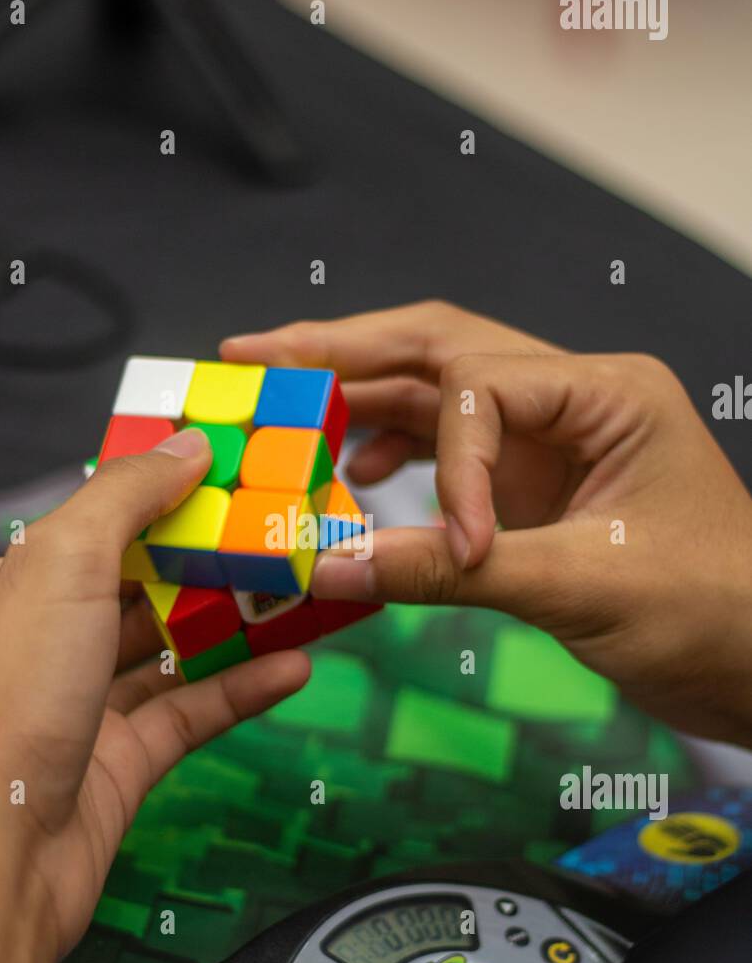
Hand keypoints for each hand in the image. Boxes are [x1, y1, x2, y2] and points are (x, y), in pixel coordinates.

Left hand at [0, 429, 309, 962]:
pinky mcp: (120, 764)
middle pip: (144, 585)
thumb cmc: (5, 704)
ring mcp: (83, 707)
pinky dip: (242, 689)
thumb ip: (128, 498)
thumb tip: (189, 444)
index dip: (169, 495)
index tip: (238, 472)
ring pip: (174, 650)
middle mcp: (45, 643)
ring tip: (306, 594)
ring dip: (237, 624)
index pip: (101, 524)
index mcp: (14, 586)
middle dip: (214, 561)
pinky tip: (294, 670)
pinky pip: (192, 713)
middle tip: (287, 533)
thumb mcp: (61, 565)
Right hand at [222, 302, 751, 746]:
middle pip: (442, 350)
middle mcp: (574, 399)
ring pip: (440, 395)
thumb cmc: (712, 612)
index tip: (460, 549)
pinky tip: (358, 473)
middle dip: (346, 351)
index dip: (447, 465)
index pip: (482, 388)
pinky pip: (453, 452)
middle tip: (257, 352)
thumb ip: (450, 573)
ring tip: (284, 400)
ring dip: (361, 397)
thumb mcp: (581, 585)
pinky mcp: (538, 488)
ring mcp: (554, 442)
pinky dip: (399, 455)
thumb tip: (331, 566)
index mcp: (604, 392)